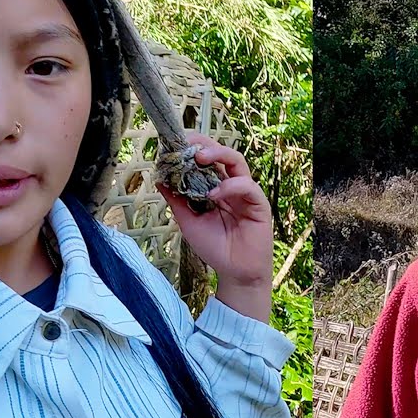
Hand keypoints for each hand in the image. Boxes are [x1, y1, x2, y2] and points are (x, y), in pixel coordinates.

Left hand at [157, 133, 272, 320]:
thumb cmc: (215, 247)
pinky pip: (247, 186)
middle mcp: (231, 186)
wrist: (235, 273)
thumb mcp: (188, 221)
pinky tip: (214, 195)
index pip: (206, 160)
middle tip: (188, 144)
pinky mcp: (258, 204)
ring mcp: (245, 193)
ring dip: (219, 154)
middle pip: (222, 154)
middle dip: (205, 144)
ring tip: (200, 157)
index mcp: (215, 187)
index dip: (192, 150)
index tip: (174, 145)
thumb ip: (176, 200)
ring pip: (237, 162)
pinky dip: (230, 186)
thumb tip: (159, 179)